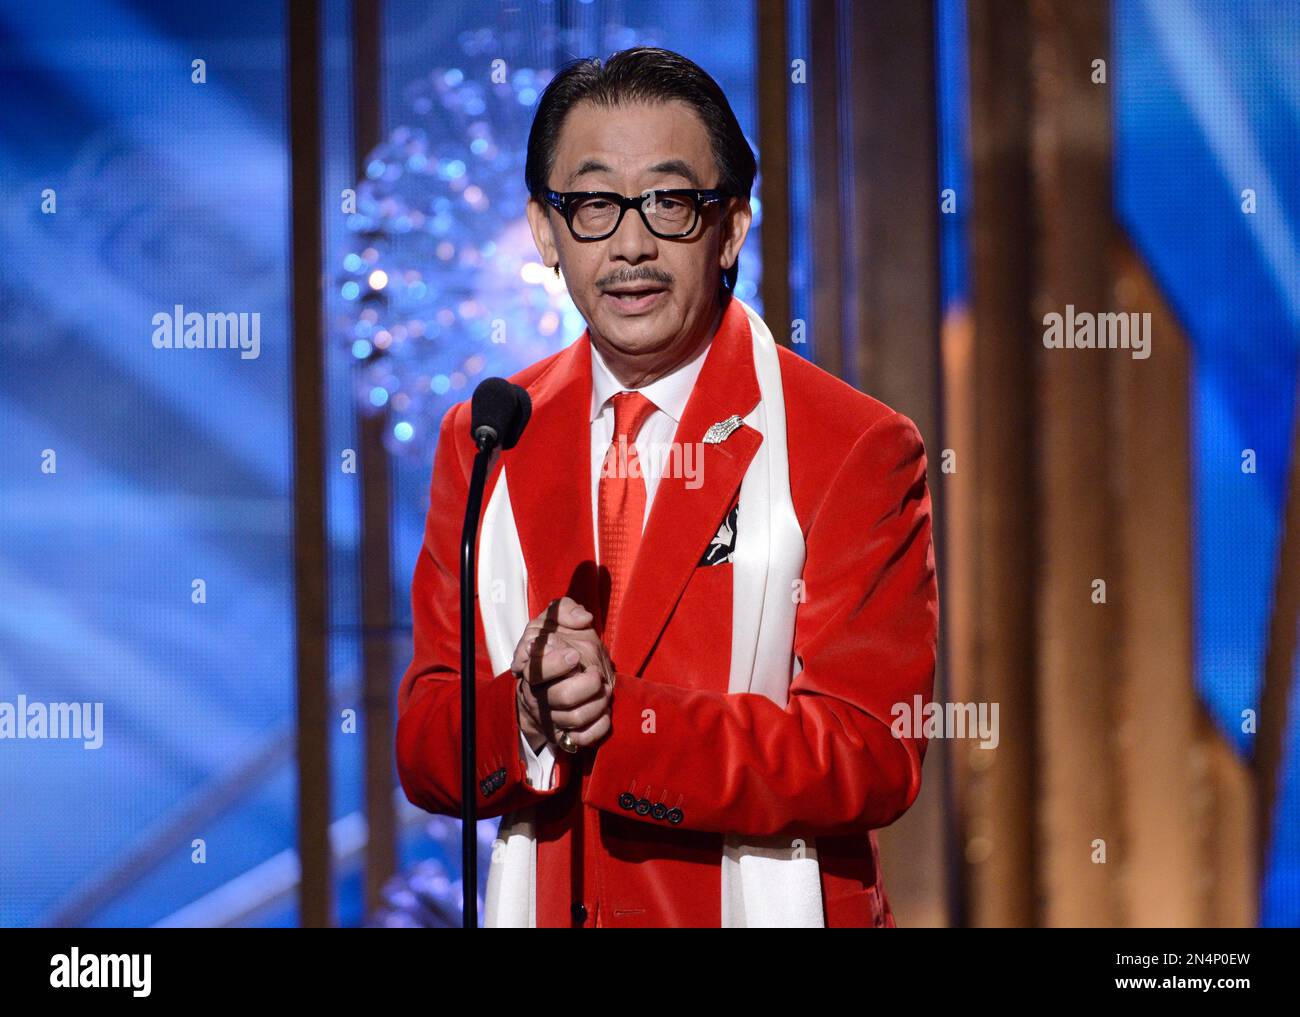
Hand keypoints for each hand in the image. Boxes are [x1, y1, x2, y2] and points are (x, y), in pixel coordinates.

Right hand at [513, 598, 614, 753]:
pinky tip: (606, 712)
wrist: (551, 677)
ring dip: (597, 704)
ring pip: (575, 719)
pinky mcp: (564, 733)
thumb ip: (565, 610)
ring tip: (605, 690)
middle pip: (560, 697)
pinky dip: (598, 727)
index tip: (575, 655)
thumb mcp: (554, 619)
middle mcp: (537, 694)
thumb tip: (583, 619)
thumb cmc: (554, 643)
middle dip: (585, 686)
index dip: (556, 664)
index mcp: (531, 667)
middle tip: (596, 675)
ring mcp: (551, 715)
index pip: (536, 670)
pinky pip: (581, 739)